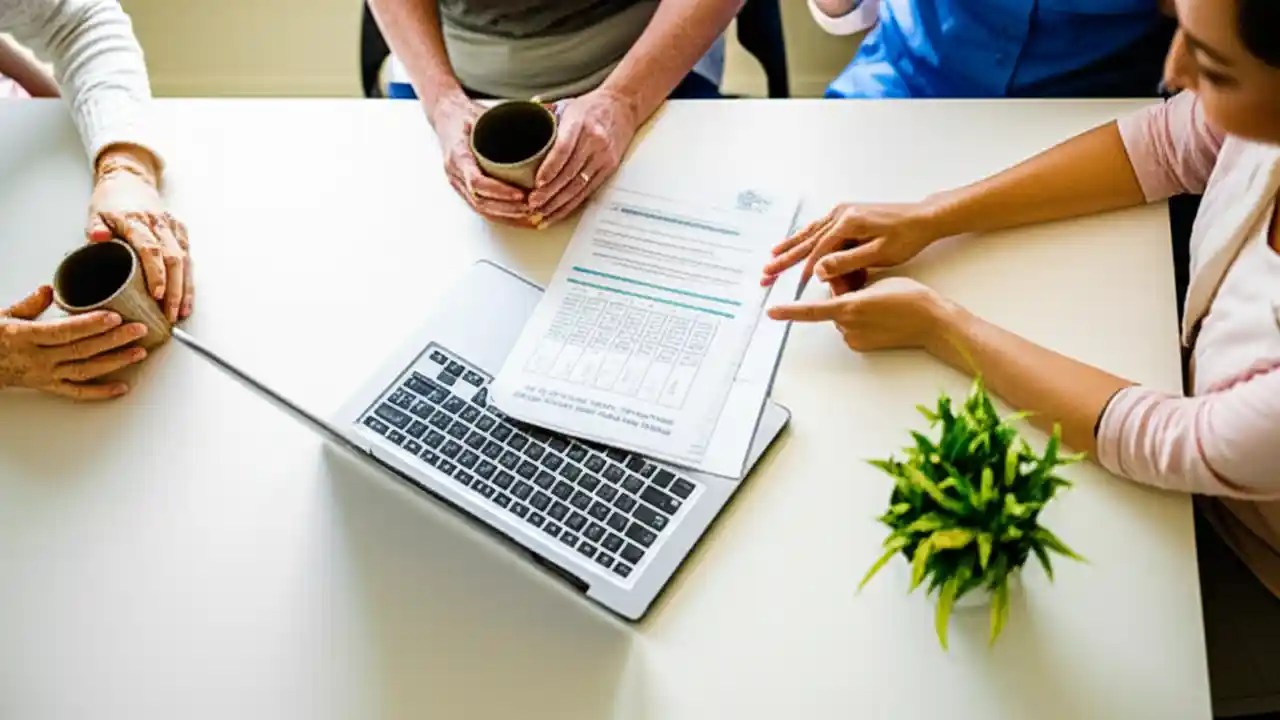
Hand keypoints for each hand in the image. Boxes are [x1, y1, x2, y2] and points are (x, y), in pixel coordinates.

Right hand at [0, 286, 149, 399]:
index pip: (64, 331)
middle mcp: (38, 359)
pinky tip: (122, 387)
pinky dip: (101, 392)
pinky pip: (77, 392)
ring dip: (115, 362)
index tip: (114, 316)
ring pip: (85, 370)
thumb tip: (49, 289)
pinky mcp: (48, 386)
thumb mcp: (2, 316)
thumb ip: (28, 304)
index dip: (91, 325)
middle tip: (139, 330)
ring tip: (139, 352)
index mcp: (25, 337)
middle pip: (82, 350)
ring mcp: (45, 375)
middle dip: (114, 340)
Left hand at [87, 145, 192, 322]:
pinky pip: (189, 259)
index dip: (156, 273)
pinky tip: (187, 300)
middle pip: (174, 259)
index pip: (150, 249)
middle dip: (175, 290)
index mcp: (136, 220)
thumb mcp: (95, 213)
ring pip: (185, 261)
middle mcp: (159, 224)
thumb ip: (96, 228)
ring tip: (181, 313)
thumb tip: (98, 240)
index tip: (157, 295)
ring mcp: (172, 228)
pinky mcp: (181, 232)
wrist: (130, 180)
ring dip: (185, 290)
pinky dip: (189, 281)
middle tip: (169, 314)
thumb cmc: (111, 202)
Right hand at [430, 93, 531, 225]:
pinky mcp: (465, 189)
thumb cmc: (465, 115)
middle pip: (481, 202)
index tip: (520, 194)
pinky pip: (482, 208)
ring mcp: (458, 183)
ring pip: (482, 210)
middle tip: (532, 210)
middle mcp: (455, 173)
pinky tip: (520, 218)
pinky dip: (502, 216)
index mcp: (458, 154)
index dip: (499, 191)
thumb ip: (505, 123)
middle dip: (508, 210)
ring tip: (530, 218)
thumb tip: (539, 124)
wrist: (446, 117)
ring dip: (507, 217)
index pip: (476, 181)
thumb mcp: (483, 115)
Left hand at [527, 88, 638, 225]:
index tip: (537, 183)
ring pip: (579, 186)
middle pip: (570, 173)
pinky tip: (558, 211)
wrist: (622, 106)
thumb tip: (513, 124)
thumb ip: (541, 117)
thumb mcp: (565, 105)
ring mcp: (603, 156)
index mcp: (579, 123)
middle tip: (532, 204)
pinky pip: (588, 190)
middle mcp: (594, 141)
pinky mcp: (608, 168)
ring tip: (542, 214)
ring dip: (559, 203)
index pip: (564, 149)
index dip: (550, 168)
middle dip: (550, 192)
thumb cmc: (589, 107)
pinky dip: (572, 204)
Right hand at [761, 202, 941, 287]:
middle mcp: (841, 213)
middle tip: (766, 273)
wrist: (923, 217)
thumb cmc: (906, 236)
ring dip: (790, 247)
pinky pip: (819, 227)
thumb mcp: (879, 253)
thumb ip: (848, 262)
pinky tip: (796, 241)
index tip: (796, 286)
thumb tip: (820, 270)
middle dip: (786, 259)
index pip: (820, 251)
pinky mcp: (848, 213)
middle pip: (807, 240)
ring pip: (810, 233)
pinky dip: (805, 237)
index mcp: (848, 223)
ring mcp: (843, 211)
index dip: (807, 270)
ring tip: (772, 257)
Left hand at [767, 277, 950, 352]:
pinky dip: (858, 321)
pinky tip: (879, 317)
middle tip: (866, 286)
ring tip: (879, 303)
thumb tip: (835, 286)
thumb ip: (849, 284)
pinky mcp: (861, 347)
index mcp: (850, 306)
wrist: (932, 322)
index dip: (790, 311)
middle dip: (841, 294)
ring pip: (841, 317)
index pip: (812, 310)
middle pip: (832, 305)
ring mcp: (854, 338)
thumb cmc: (909, 298)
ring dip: (851, 308)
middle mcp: (849, 326)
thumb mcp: (875, 281)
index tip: (771, 312)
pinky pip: (850, 329)